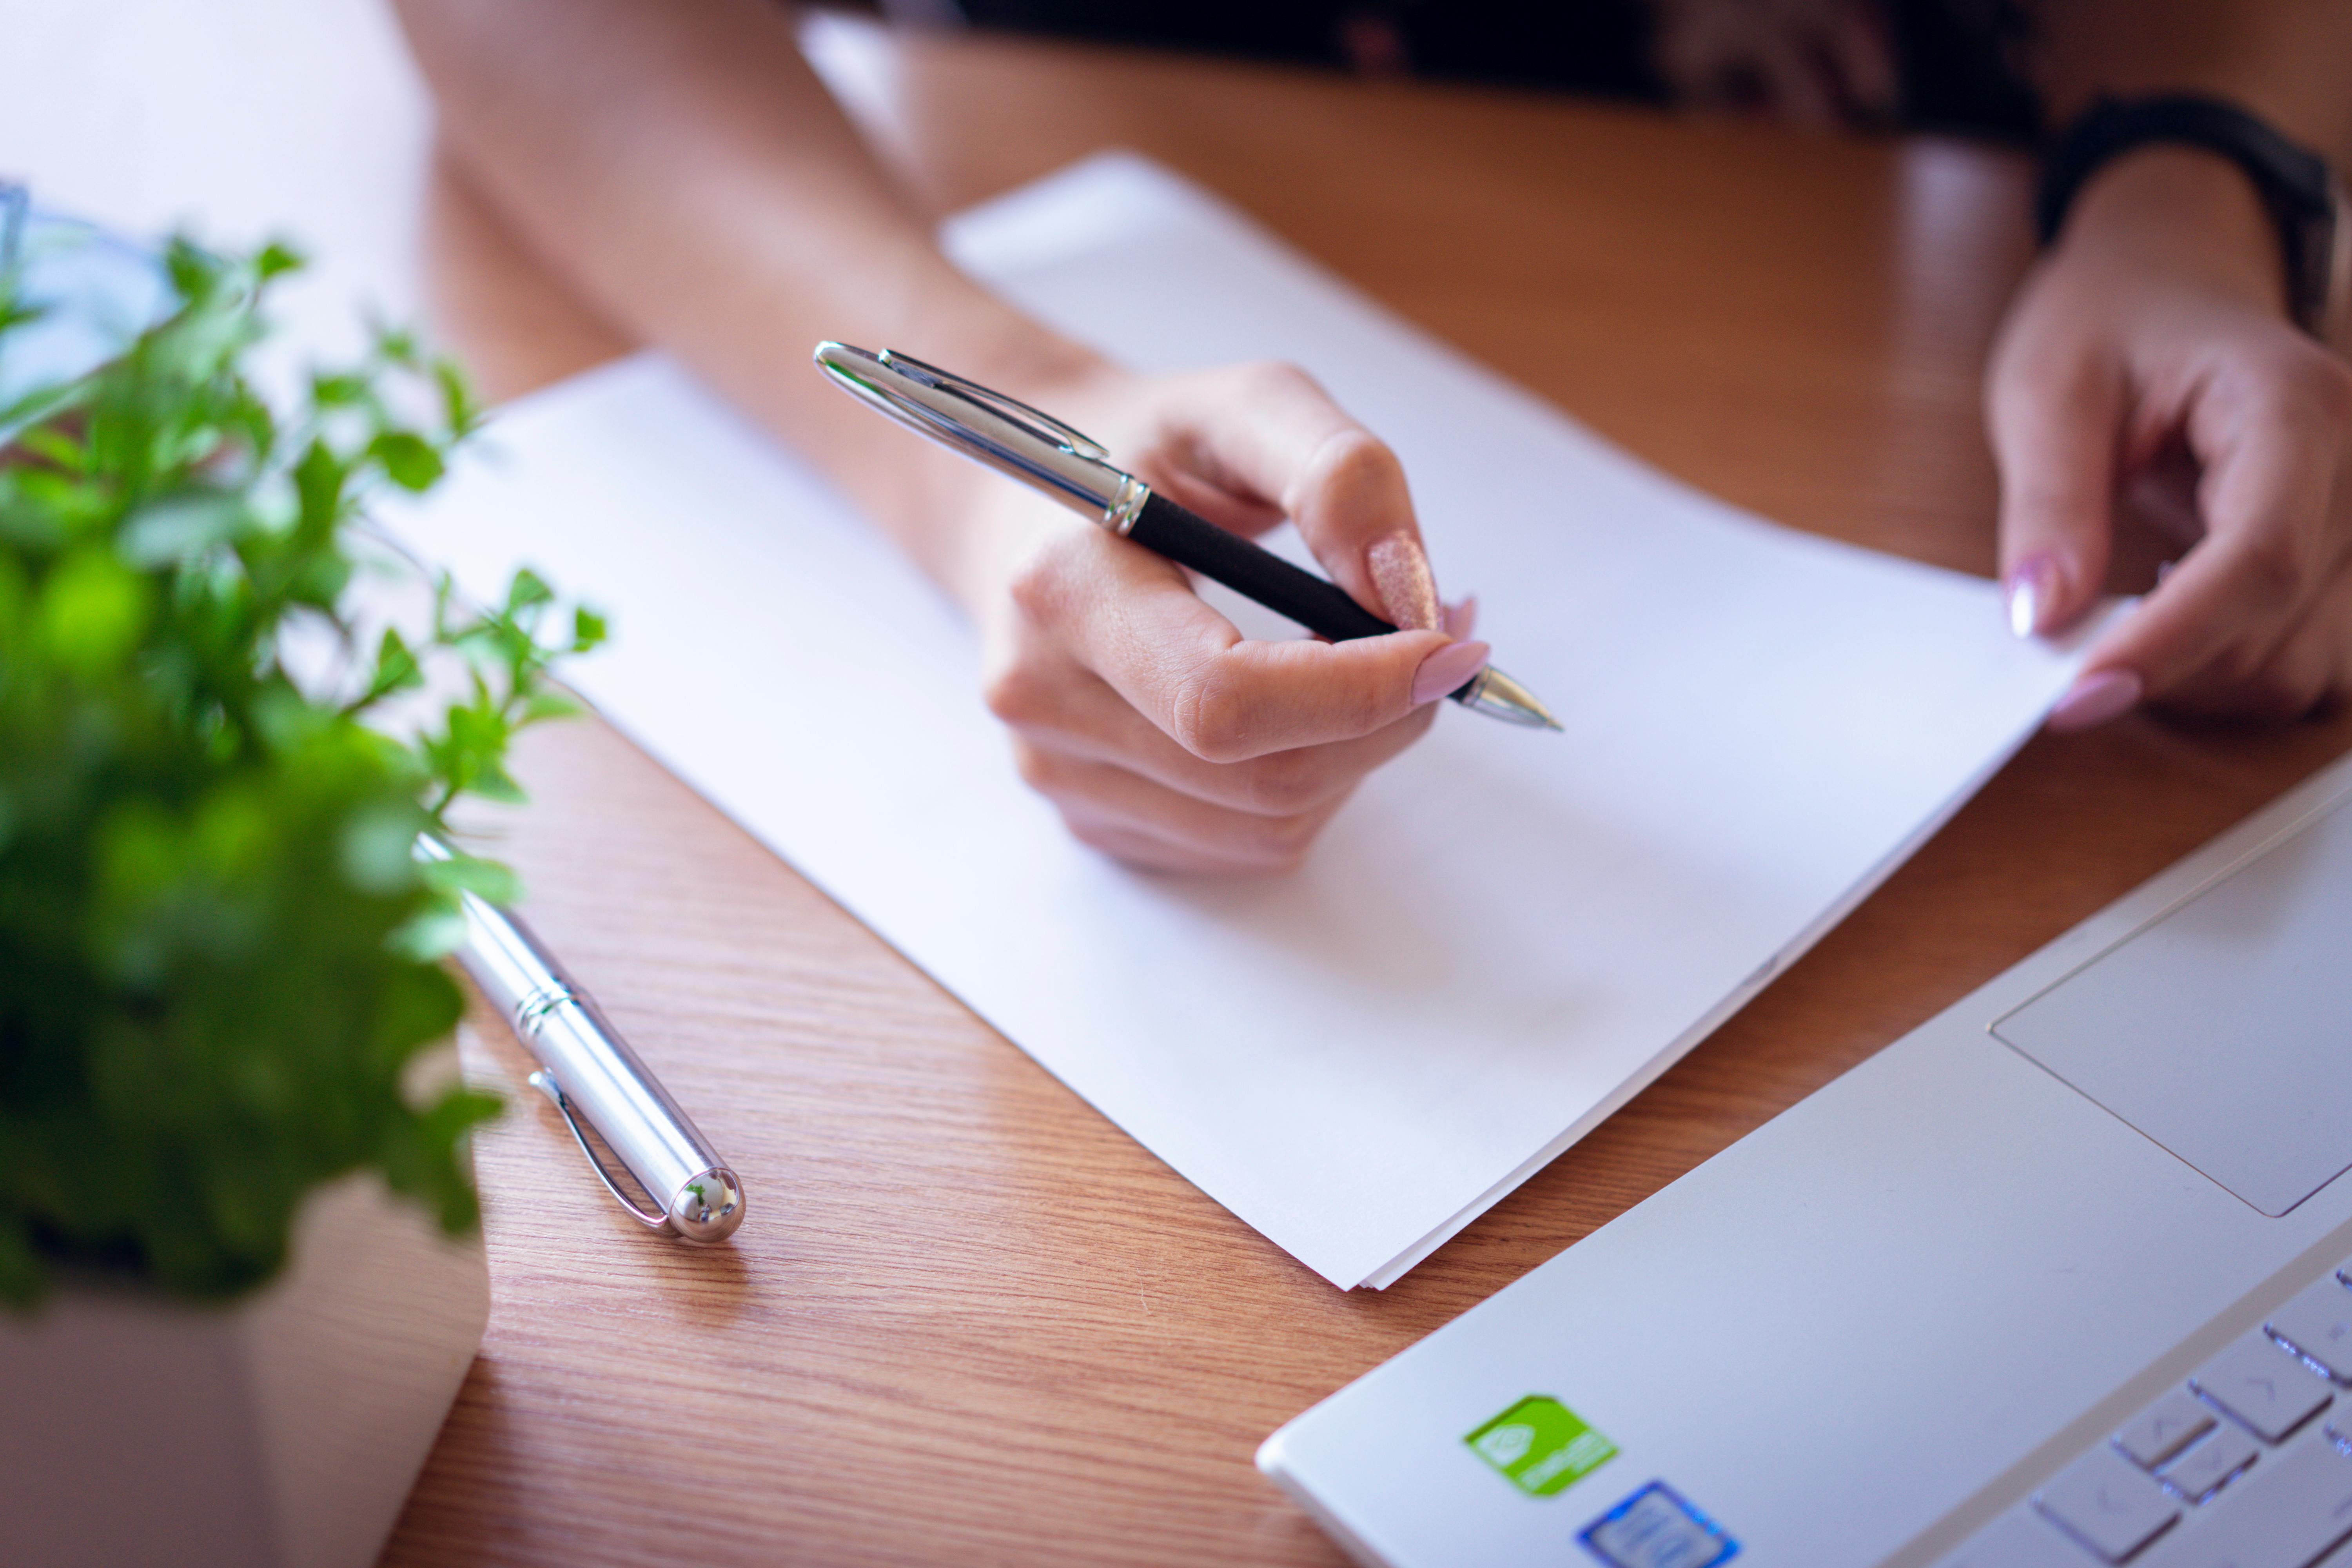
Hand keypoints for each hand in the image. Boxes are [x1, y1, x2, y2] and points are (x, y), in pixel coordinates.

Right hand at [947, 359, 1484, 873]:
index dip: (1360, 690)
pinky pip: (1248, 845)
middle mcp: (1041, 698)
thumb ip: (1339, 475)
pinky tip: (1305, 710)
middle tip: (1439, 644)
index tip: (1450, 644)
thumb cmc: (1147, 447)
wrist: (1029, 502)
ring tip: (1372, 664)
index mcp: (1063, 588)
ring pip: (1271, 825)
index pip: (1224, 699)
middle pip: (1263, 777)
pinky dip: (1313, 785)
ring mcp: (1058, 773)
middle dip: (1384, 719)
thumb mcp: (1243, 405)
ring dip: (1358, 755)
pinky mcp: (1092, 819)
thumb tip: (1411, 592)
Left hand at [1988, 146, 2351, 728]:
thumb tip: (2042, 619)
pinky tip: (2175, 627)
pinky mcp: (2347, 560)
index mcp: (2297, 404)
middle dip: (2168, 669)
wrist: (2168, 281)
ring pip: (2304, 667)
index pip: (2257, 559)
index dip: (2170, 644)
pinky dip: (2231, 674)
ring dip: (2200, 682)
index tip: (2076, 697)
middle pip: (2280, 628)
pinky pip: (2309, 661)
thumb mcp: (2047, 391)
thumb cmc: (2108, 321)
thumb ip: (2050, 506)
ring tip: (2120, 630)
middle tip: (2064, 656)